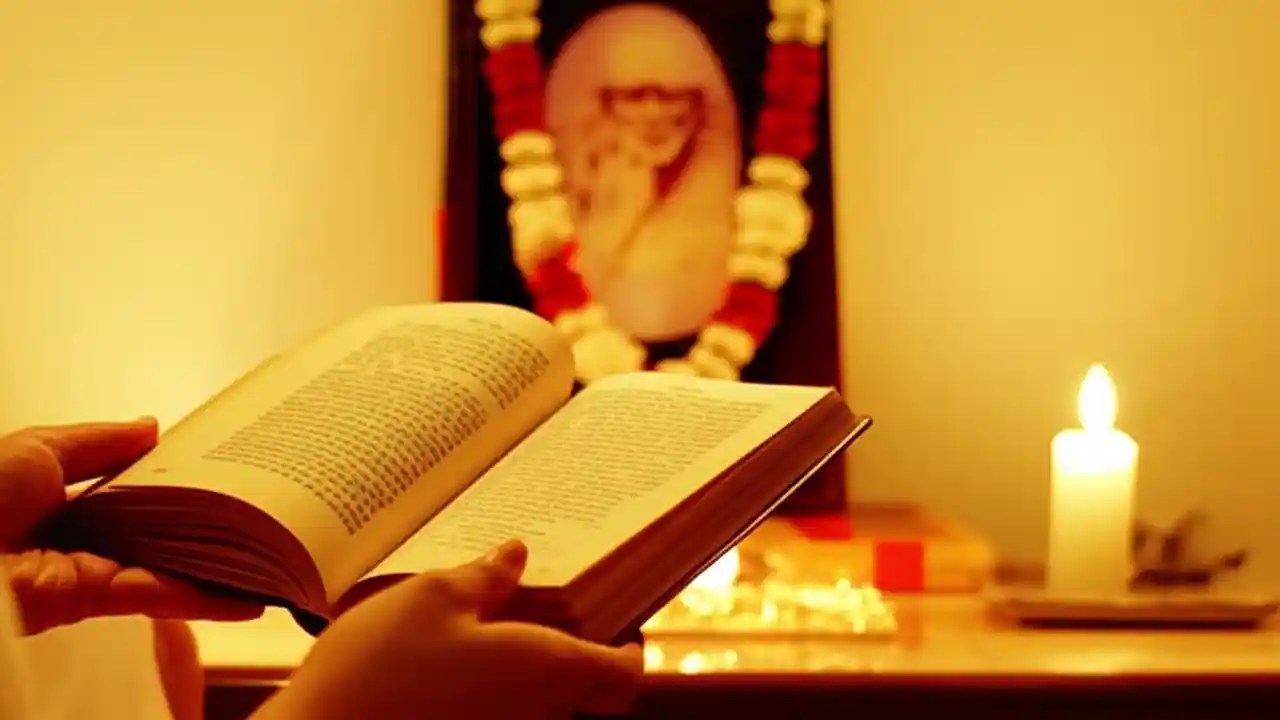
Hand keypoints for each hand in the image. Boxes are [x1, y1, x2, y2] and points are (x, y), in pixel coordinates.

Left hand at [0, 419, 262, 633]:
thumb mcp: (39, 448)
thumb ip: (99, 441)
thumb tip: (153, 426)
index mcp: (61, 498)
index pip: (135, 489)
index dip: (179, 478)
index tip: (226, 466)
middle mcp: (80, 536)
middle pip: (160, 528)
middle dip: (210, 519)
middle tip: (266, 506)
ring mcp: (90, 572)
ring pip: (168, 566)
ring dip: (218, 564)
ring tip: (273, 553)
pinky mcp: (93, 601)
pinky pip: (157, 596)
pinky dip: (203, 597)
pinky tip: (247, 595)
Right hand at [257, 541, 642, 719]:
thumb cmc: (377, 669)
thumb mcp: (432, 598)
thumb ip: (484, 578)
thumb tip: (516, 556)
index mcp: (546, 671)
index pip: (624, 674)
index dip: (628, 647)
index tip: (616, 619)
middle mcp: (535, 716)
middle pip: (585, 694)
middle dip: (578, 654)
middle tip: (549, 609)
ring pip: (540, 707)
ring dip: (530, 672)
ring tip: (492, 622)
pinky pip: (500, 717)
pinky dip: (494, 693)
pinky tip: (455, 662)